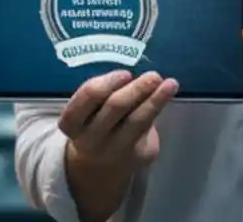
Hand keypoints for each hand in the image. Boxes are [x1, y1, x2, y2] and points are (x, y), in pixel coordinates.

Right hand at [59, 69, 178, 171]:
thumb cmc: (94, 124)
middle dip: (136, 89)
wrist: (99, 168)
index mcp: (72, 124)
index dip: (106, 84)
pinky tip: (166, 95)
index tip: (125, 73)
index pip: (86, 99)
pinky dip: (158, 108)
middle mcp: (91, 139)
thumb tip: (134, 75)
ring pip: (137, 121)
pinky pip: (149, 129)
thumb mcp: (87, 112)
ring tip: (170, 84)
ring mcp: (115, 151)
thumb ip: (104, 94)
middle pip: (115, 108)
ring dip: (156, 100)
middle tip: (153, 75)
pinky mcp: (138, 157)